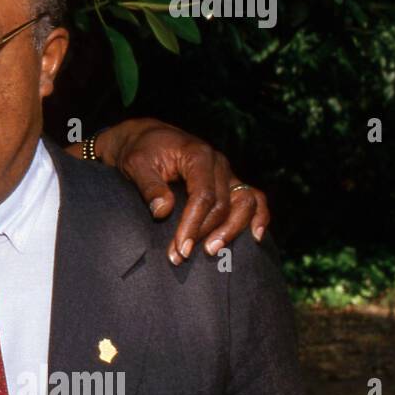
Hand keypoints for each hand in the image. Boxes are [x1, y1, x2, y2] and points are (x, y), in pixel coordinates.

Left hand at [89, 118, 270, 264]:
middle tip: (181, 256)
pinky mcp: (230, 183)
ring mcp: (227, 173)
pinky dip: (258, 217)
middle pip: (223, 204)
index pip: (203, 195)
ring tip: (211, 252)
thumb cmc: (141, 151)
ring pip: (244, 203)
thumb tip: (162, 211)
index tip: (180, 248)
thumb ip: (149, 186)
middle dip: (203, 233)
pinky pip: (254, 198)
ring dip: (231, 231)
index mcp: (198, 155)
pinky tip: (255, 237)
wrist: (147, 137)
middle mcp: (218, 164)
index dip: (193, 224)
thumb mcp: (136, 164)